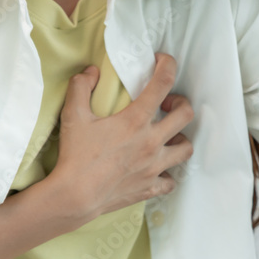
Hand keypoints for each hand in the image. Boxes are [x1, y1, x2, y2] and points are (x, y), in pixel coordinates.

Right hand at [48, 52, 194, 226]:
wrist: (74, 197)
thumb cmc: (75, 156)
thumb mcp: (72, 116)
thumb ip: (81, 88)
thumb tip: (91, 72)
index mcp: (136, 121)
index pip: (163, 83)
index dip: (168, 65)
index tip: (163, 61)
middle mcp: (152, 141)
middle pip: (186, 114)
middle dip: (180, 104)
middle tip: (166, 105)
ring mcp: (155, 166)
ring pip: (186, 148)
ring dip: (179, 138)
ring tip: (166, 135)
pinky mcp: (151, 186)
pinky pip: (172, 180)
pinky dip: (168, 173)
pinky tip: (157, 168)